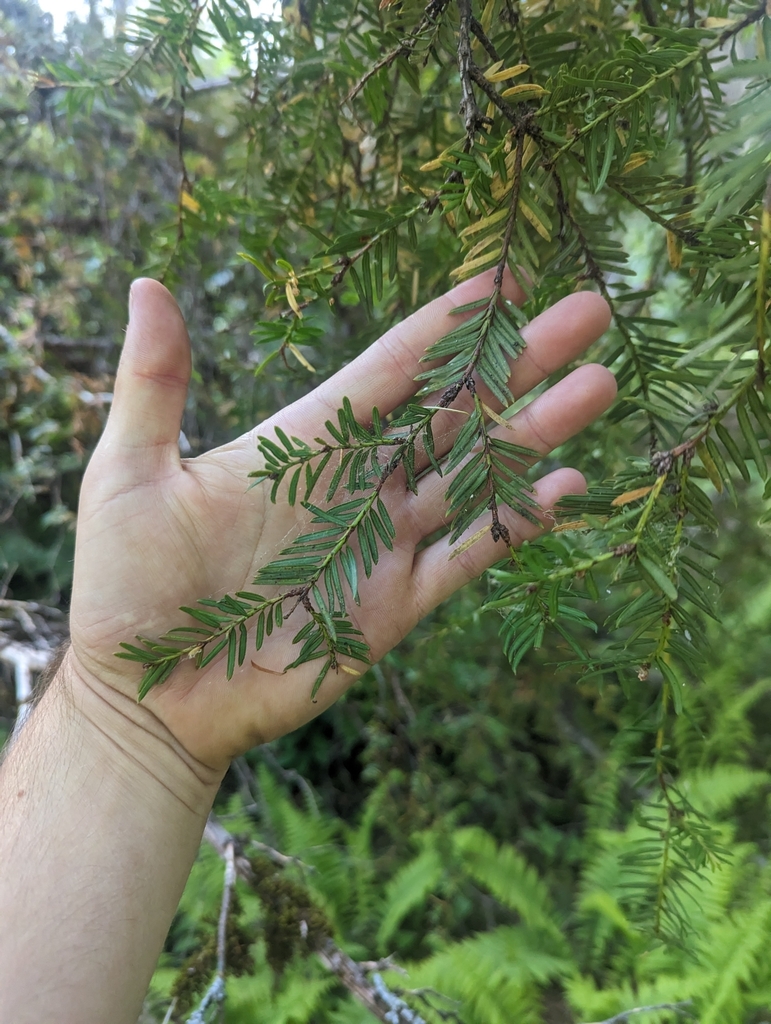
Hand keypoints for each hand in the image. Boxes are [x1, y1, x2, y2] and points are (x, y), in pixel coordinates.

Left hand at [70, 272, 614, 770]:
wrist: (150, 698)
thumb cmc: (128, 587)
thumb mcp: (130, 474)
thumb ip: (154, 384)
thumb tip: (148, 284)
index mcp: (302, 443)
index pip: (390, 369)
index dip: (447, 325)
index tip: (505, 280)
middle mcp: (355, 484)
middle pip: (453, 410)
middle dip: (519, 362)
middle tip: (586, 313)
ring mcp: (381, 544)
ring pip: (475, 475)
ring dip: (536, 433)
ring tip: (598, 386)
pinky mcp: (395, 605)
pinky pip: (468, 556)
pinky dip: (517, 524)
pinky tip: (567, 489)